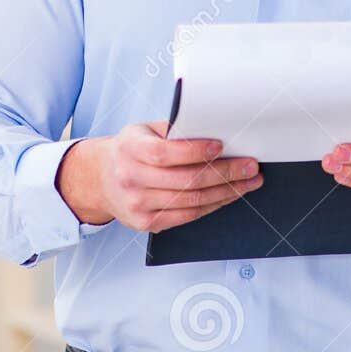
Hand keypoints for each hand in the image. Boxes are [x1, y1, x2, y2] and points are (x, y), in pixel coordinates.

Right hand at [56, 120, 262, 231]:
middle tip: (249, 166)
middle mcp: (131, 178)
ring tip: (248, 182)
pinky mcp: (147, 223)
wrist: (101, 179)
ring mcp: (138, 204)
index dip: (195, 151)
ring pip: (191, 201)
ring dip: (226, 192)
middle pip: (185, 180)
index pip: (164, 153)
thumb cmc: (130, 150)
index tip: (221, 146)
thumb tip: (215, 128)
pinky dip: (212, 205)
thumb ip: (174, 131)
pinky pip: (188, 216)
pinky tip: (228, 195)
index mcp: (130, 149)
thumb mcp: (144, 131)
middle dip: (224, 173)